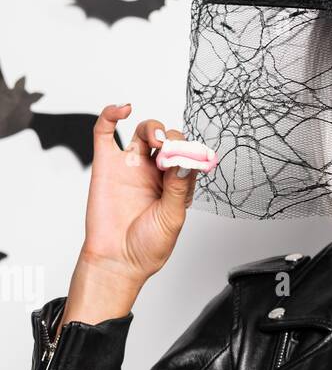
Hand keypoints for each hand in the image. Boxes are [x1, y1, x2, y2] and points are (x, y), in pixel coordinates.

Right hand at [83, 102, 198, 285]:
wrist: (116, 261)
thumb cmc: (147, 246)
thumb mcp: (172, 218)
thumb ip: (178, 188)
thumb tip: (185, 160)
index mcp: (176, 184)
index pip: (187, 154)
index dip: (188, 151)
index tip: (185, 162)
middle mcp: (155, 172)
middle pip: (167, 138)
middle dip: (172, 137)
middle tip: (169, 150)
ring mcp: (130, 166)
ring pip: (143, 132)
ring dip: (153, 128)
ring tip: (156, 140)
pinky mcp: (106, 164)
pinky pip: (105, 130)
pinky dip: (111, 113)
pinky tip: (124, 108)